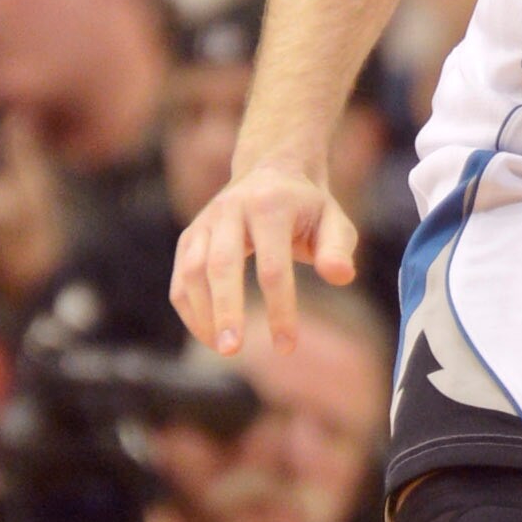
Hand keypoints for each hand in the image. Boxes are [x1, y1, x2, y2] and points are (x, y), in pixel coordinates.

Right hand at [174, 156, 357, 354]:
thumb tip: (341, 276)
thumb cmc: (308, 208)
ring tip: (223, 349)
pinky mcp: (190, 236)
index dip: (280, 308)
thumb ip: (338, 248)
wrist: (272, 170)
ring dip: (202, 313)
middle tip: (232, 351)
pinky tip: (209, 335)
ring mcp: (206, 222)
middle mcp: (231, 210)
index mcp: (271, 205)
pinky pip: (180, 277)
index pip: (273, 265)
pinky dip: (189, 309)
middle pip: (221, 265)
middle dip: (226, 310)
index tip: (287, 347)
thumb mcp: (334, 221)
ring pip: (192, 270)